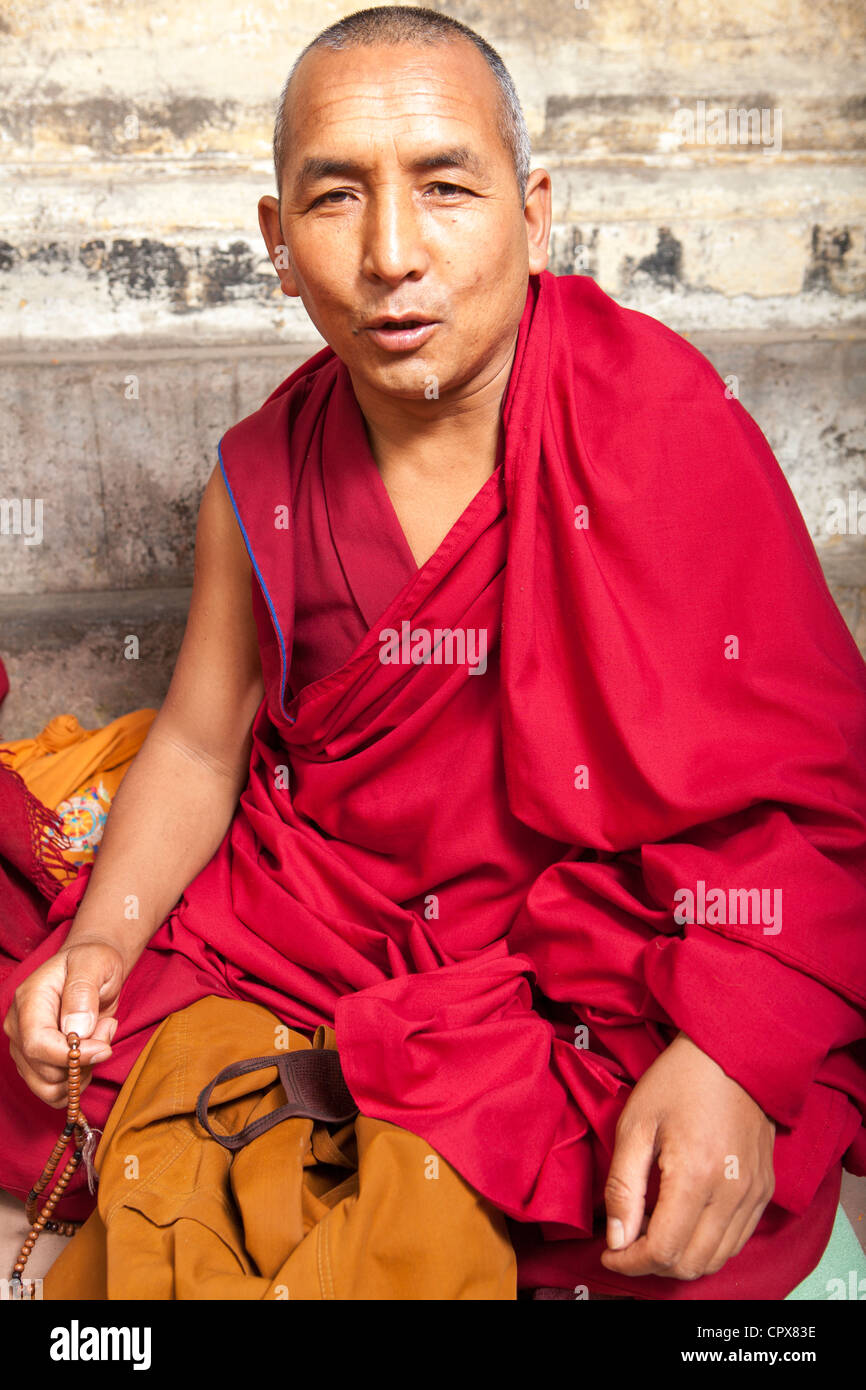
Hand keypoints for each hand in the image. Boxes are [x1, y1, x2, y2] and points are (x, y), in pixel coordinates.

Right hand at [3, 940, 123, 1106]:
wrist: (91, 968)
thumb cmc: (93, 962)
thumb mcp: (94, 963)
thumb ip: (83, 993)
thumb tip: (76, 1029)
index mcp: (29, 1000)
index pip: (38, 1044)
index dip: (72, 1056)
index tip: (105, 1048)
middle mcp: (19, 1027)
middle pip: (45, 1071)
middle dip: (84, 1061)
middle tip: (106, 1029)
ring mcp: (24, 1048)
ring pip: (48, 1088)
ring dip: (82, 1073)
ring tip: (98, 1040)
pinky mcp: (35, 1063)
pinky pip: (53, 1091)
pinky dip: (77, 1082)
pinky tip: (89, 1055)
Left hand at [600, 1030, 774, 1280]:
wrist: (732, 1052)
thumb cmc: (679, 1081)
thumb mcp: (636, 1124)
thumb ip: (623, 1186)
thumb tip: (616, 1239)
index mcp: (695, 1175)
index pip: (663, 1250)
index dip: (630, 1262)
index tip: (609, 1253)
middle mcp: (731, 1193)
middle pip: (691, 1264)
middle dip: (652, 1265)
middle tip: (626, 1243)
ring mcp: (753, 1194)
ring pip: (716, 1260)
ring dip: (680, 1260)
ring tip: (652, 1233)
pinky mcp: (764, 1190)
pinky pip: (736, 1241)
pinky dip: (706, 1246)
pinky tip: (683, 1223)